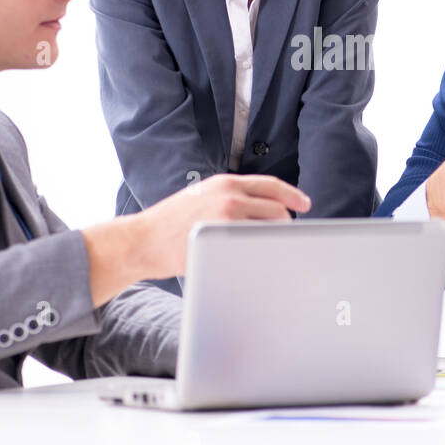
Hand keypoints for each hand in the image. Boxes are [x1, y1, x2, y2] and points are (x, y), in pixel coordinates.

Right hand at [84, 175, 309, 303]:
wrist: (141, 240)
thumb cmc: (169, 224)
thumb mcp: (201, 197)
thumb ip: (228, 199)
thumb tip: (257, 210)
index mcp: (225, 183)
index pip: (270, 185)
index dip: (292, 195)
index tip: (304, 204)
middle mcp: (229, 195)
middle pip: (277, 209)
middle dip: (286, 224)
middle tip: (286, 237)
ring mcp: (226, 217)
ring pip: (269, 228)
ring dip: (276, 240)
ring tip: (272, 251)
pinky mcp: (222, 239)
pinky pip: (254, 246)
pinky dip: (262, 253)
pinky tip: (261, 260)